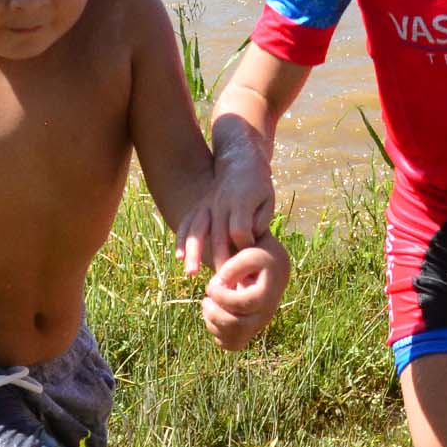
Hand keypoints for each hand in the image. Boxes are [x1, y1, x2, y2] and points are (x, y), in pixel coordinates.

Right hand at [179, 143, 275, 272]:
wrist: (240, 161)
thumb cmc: (258, 185)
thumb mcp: (268, 198)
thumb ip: (261, 219)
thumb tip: (250, 238)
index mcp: (240, 202)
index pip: (239, 230)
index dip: (244, 246)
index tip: (250, 257)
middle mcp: (220, 203)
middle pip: (217, 236)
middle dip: (219, 261)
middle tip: (223, 285)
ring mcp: (206, 204)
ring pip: (196, 230)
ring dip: (193, 253)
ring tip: (191, 274)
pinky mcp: (198, 206)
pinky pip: (186, 223)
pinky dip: (181, 240)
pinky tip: (178, 257)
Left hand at [199, 239, 290, 349]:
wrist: (271, 268)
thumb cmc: (257, 257)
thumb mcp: (248, 254)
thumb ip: (232, 267)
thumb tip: (218, 286)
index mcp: (266, 294)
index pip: (242, 304)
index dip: (221, 296)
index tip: (211, 285)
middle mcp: (265, 314)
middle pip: (238, 326)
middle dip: (215, 313)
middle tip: (206, 298)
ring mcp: (258, 325)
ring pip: (234, 338)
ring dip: (213, 323)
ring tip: (207, 305)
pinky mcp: (250, 331)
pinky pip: (233, 344)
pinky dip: (218, 334)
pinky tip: (213, 315)